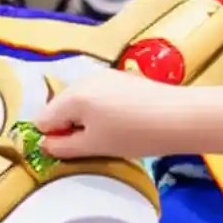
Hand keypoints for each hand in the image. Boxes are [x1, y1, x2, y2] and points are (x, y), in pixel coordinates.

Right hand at [35, 69, 186, 159]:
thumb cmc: (134, 135)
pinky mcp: (119, 76)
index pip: (42, 119)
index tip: (77, 147)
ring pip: (79, 101)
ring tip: (113, 132)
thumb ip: (63, 147)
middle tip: (97, 142)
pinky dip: (102, 109)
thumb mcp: (94, 146)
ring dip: (87, 118)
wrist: (179, 116)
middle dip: (70, 125)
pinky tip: (125, 120)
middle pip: (60, 107)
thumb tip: (45, 144)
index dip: (54, 137)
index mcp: (72, 97)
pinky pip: (96, 94)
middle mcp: (83, 80)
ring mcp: (102, 75)